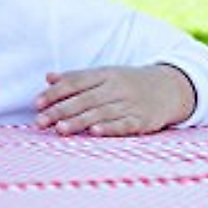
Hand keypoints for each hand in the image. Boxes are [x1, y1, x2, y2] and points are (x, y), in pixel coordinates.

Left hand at [35, 64, 195, 136]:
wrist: (170, 88)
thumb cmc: (129, 83)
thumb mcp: (105, 75)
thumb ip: (77, 78)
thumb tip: (48, 78)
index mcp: (105, 74)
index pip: (76, 82)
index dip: (55, 93)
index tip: (37, 104)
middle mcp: (116, 87)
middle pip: (84, 99)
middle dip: (60, 110)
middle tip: (40, 122)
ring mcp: (130, 103)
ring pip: (101, 112)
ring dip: (79, 121)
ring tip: (59, 129)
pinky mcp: (142, 120)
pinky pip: (124, 125)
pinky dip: (109, 128)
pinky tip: (94, 133)